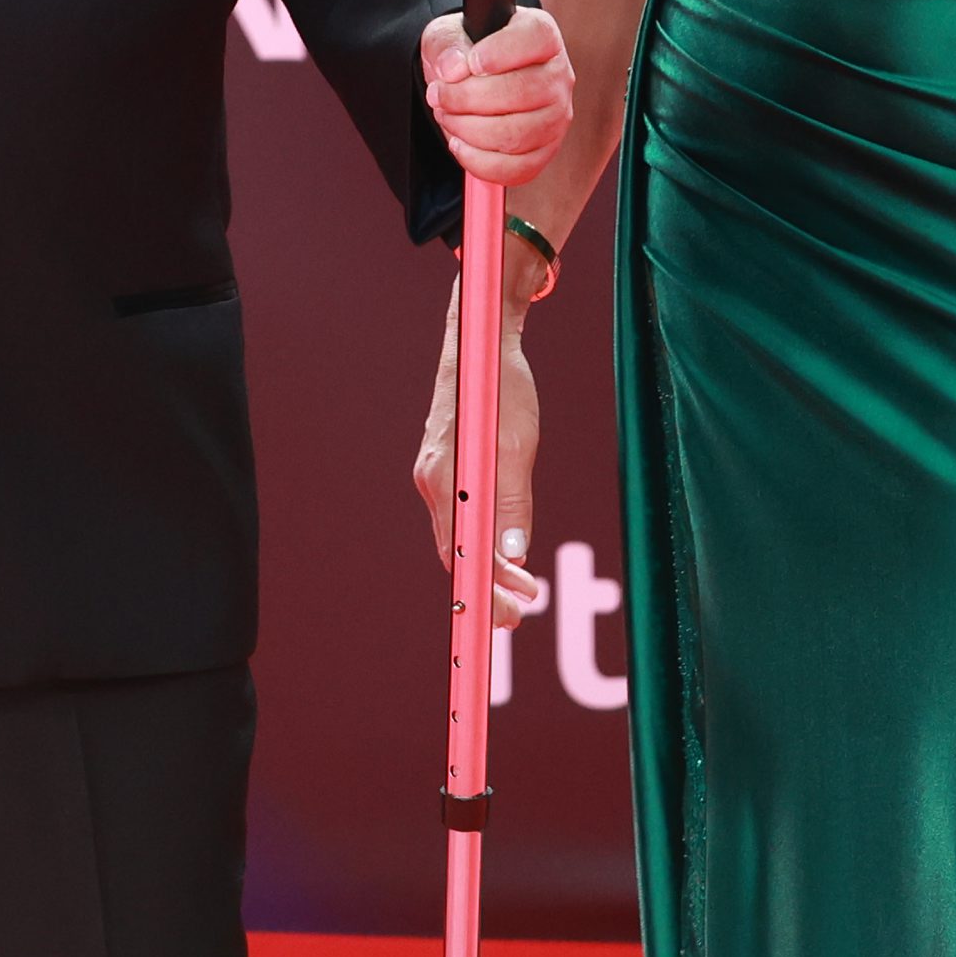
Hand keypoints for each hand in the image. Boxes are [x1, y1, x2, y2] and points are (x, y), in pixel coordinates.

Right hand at [414, 283, 545, 628]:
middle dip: (487, 586)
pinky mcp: (447, 466)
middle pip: (457, 550)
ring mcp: (436, 473)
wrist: (481, 341)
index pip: (460, 553)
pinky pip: (462, 513)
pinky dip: (484, 538)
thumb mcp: (517, 446)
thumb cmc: (499, 386)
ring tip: (523, 588)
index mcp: (444, 478)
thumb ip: (513, 502)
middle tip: (521, 614)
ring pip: (460, 534)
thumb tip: (512, 556)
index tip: (509, 615)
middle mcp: (432, 480)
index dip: (484, 589)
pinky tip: (506, 548)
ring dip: (488, 565)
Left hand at [422, 4, 574, 183]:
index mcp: (541, 35)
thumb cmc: (464, 52)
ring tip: (447, 115)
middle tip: (438, 94)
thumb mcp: (447, 35)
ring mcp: (556, 117)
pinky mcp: (545, 151)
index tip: (470, 63)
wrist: (468, 80)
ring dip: (468, 130)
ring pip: (516, 134)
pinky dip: (480, 162)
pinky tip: (459, 144)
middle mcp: (557, 76)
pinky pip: (517, 169)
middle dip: (467, 97)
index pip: (536, 38)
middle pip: (521, 92)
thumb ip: (447, 44)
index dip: (500, 52)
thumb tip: (453, 68)